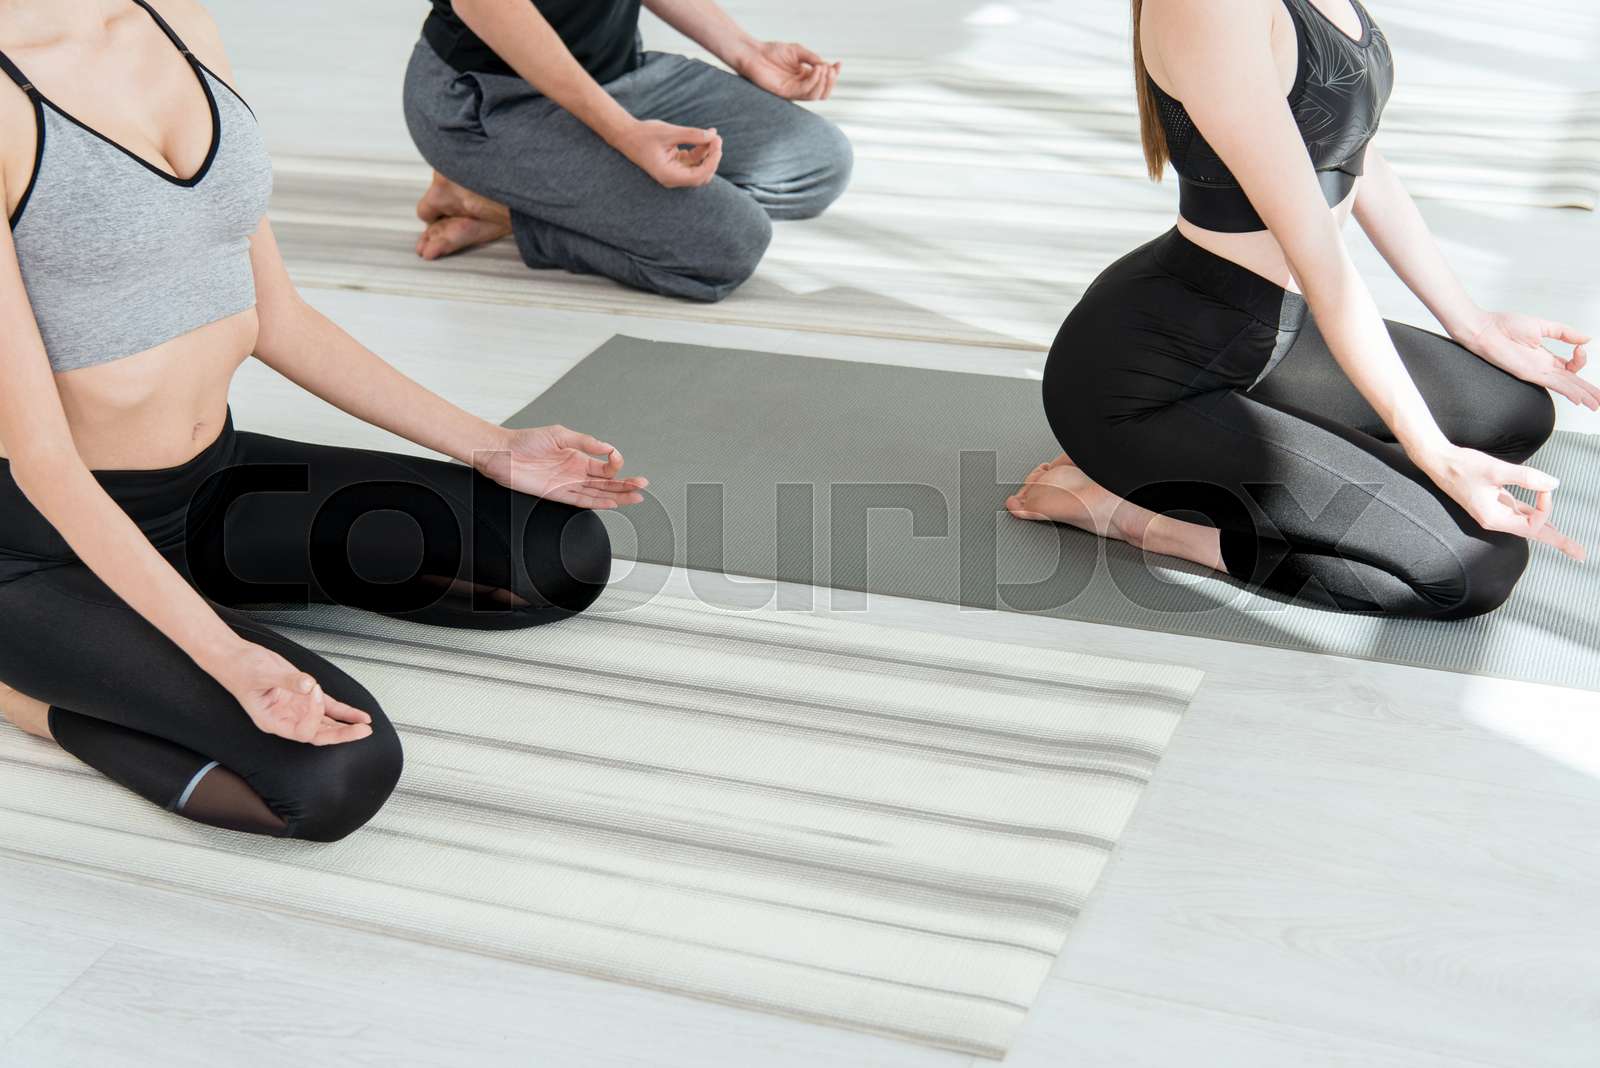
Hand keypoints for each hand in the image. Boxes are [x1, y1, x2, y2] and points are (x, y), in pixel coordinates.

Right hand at [217, 642, 373, 744]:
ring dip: (346, 725)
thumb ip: (288, 680)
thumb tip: (308, 685)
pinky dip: (344, 711)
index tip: (314, 690)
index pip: (302, 730)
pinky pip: (328, 707)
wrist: (237, 656)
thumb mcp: (264, 674)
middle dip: (341, 734)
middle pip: (318, 734)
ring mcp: (297, 709)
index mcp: (272, 722)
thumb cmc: (241, 669)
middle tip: (361, 731)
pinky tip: (358, 715)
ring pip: (326, 723)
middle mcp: (286, 719)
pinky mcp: (304, 696)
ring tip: (365, 726)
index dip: (313, 715)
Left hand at [477, 424, 647, 509]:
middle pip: (606, 482)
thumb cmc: (525, 441)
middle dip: (626, 484)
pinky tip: (612, 503)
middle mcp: (575, 472)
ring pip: (598, 493)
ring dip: (617, 495)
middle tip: (643, 485)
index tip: (618, 459)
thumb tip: (606, 447)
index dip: (615, 463)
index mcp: (577, 457)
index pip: (604, 465)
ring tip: (636, 496)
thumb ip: (584, 442)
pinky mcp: (557, 495)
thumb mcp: (559, 434)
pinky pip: (582, 501)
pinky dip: (597, 503)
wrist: (503, 454)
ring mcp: (567, 484)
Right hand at [612, 119, 722, 187]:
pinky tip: (705, 135)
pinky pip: (693, 160)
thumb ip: (691, 134)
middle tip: (717, 138)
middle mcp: (673, 178)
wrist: (627, 135)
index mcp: (669, 175)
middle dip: (712, 158)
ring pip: (699, 167)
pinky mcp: (675, 165)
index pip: (698, 176)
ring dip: (707, 153)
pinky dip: (700, 149)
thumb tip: (713, 135)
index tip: (717, 144)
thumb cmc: (644, 134)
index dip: (711, 162)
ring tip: (712, 134)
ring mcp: (674, 172)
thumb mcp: (669, 132)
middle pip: (701, 175)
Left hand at [733, 41, 840, 100]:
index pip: (824, 81)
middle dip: (831, 81)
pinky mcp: (786, 93)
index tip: (839, 63)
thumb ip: (812, 58)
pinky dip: (813, 81)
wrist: (755, 54)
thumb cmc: (773, 51)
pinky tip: (815, 70)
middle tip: (831, 69)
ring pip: (816, 95)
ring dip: (823, 82)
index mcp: (805, 76)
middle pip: (822, 92)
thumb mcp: (798, 51)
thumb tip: (826, 65)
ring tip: (823, 69)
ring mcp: (793, 91)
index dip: (834, 74)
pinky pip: (804, 91)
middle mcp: (800, 86)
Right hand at [1414, 443, 1584, 560]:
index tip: (1545, 487)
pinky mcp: (1495, 502)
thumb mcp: (1495, 470)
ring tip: (1569, 545)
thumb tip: (1553, 484)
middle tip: (1580, 554)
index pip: (1531, 524)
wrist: (1439, 462)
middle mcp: (1495, 519)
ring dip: (1550, 532)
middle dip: (1558, 543)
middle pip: (1533, 535)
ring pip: (1528, 525)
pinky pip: (1521, 513)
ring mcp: (1495, 512)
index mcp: (1493, 518)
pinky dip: (1536, 516)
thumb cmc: (1461, 467)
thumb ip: (1526, 477)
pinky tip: (1547, 520)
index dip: (1545, 507)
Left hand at [1458, 311, 1597, 410]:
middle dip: (1588, 391)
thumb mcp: (1543, 325)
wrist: (1484, 329)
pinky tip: (1579, 398)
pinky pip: (1553, 384)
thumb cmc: (1504, 326)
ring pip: (1565, 386)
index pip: (1570, 367)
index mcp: (1545, 357)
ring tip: (1596, 404)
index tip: (1581, 347)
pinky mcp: (1529, 373)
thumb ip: (1565, 333)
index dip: (1581, 360)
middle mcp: (1542, 367)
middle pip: (1570, 382)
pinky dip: (1567, 391)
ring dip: (1582, 395)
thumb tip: (1587, 338)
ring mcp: (1536, 371)